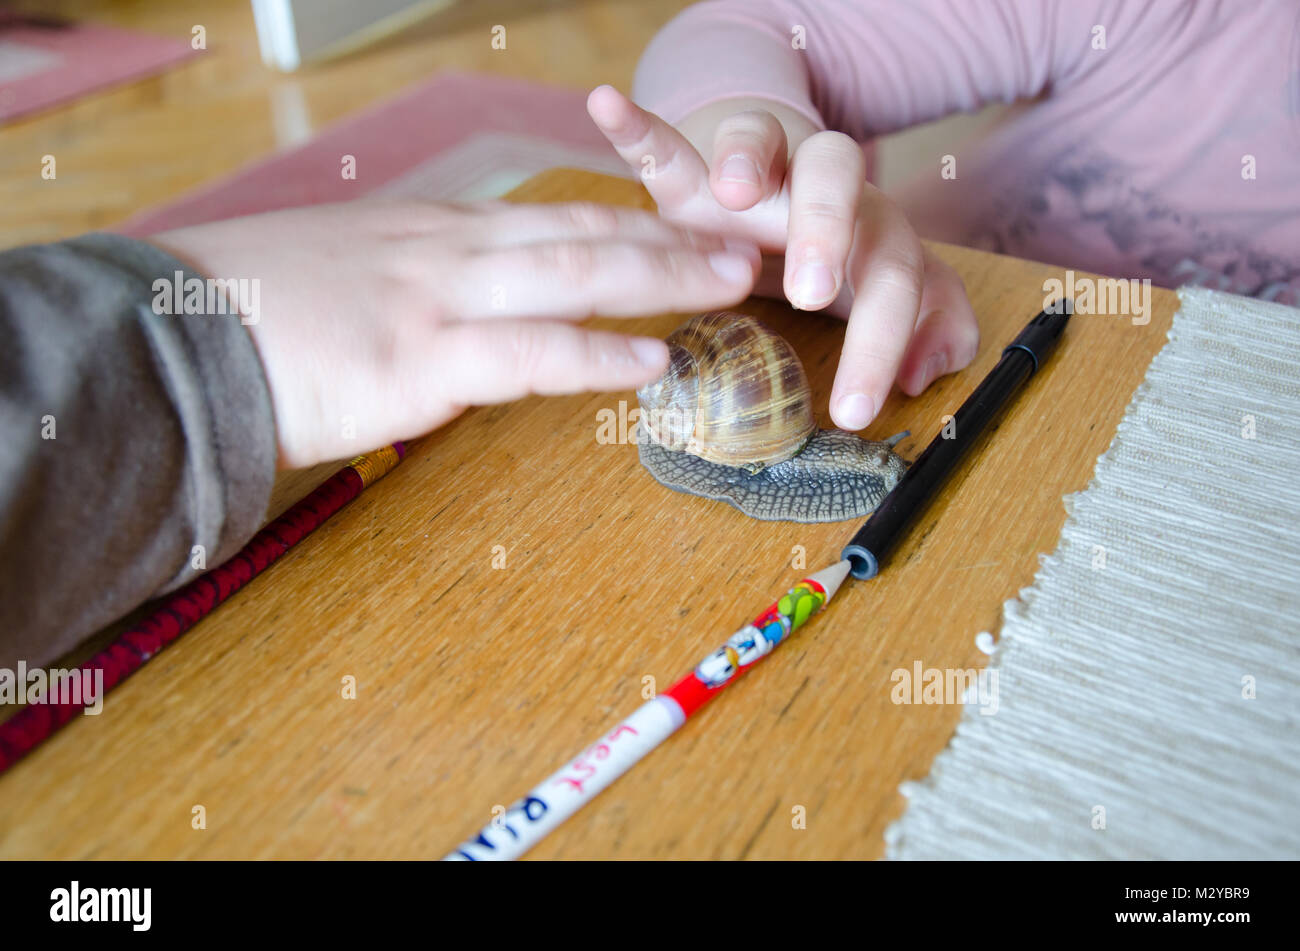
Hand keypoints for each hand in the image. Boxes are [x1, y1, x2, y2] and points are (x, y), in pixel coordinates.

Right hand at [148, 199, 759, 467]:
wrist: (168, 337)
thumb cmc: (248, 317)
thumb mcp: (340, 280)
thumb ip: (407, 292)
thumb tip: (447, 320)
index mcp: (426, 232)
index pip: (549, 218)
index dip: (627, 220)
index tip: (683, 227)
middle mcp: (442, 250)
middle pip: (581, 232)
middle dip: (670, 238)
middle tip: (740, 243)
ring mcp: (432, 299)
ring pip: (571, 274)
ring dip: (660, 277)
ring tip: (729, 284)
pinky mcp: (414, 360)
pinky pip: (525, 352)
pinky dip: (595, 354)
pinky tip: (650, 359)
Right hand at [587, 85, 977, 430]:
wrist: (778, 185)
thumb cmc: (833, 250)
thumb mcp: (880, 289)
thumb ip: (925, 322)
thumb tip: (928, 372)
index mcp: (872, 224)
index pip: (891, 275)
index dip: (878, 341)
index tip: (849, 408)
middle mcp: (820, 183)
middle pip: (839, 176)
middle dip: (826, 227)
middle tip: (807, 291)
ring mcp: (756, 165)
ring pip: (759, 134)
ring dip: (747, 156)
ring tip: (729, 192)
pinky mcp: (692, 164)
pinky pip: (664, 141)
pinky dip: (637, 128)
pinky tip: (608, 110)